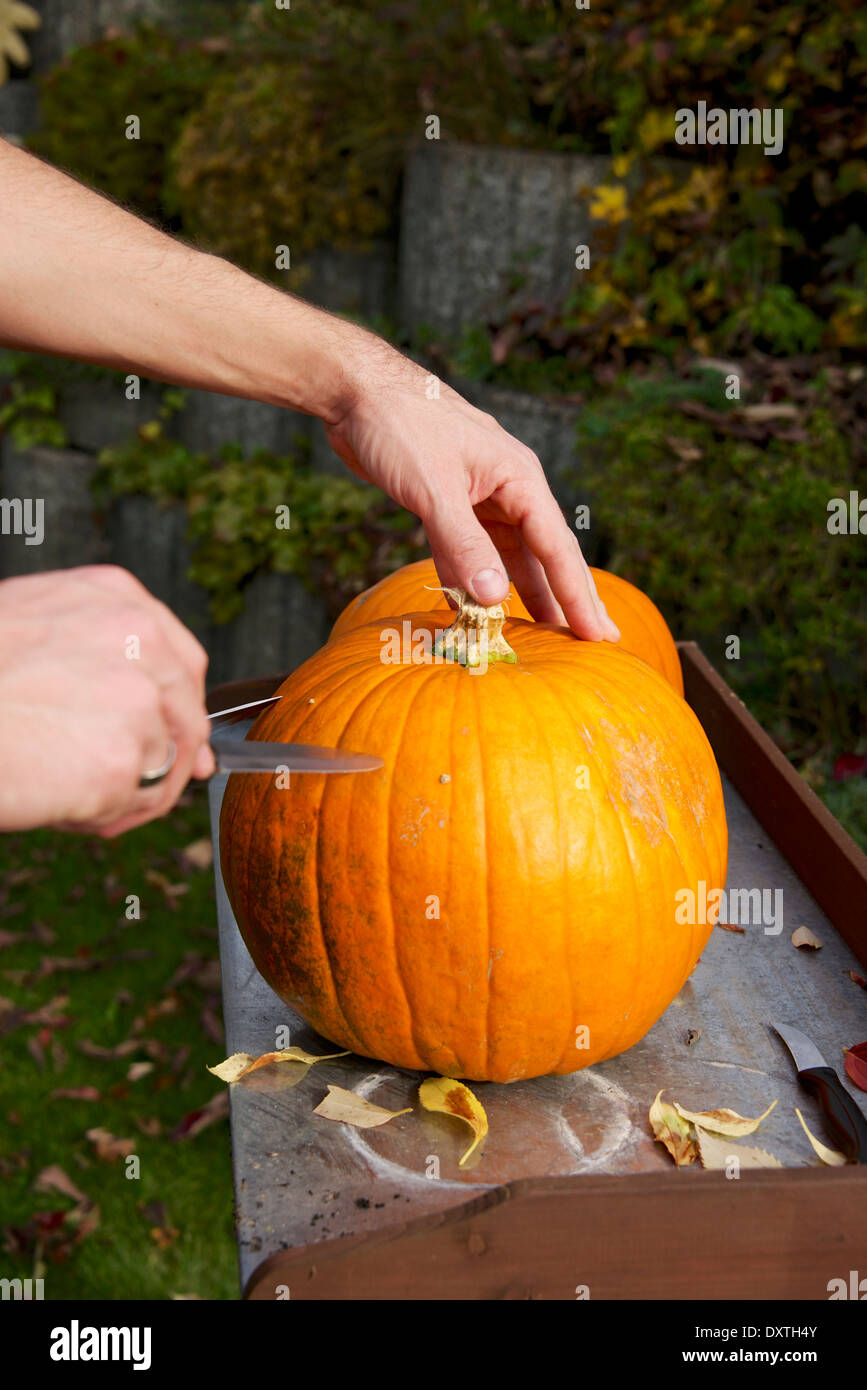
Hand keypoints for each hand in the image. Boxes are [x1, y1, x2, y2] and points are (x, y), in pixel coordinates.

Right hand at [0, 566, 213, 834]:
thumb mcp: (33, 633)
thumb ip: (104, 662)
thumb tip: (167, 726)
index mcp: (115, 598)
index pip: (181, 660)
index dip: (177, 710)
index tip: (174, 743)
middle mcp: (139, 638)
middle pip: (185, 717)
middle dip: (167, 761)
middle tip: (130, 791)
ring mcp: (136, 699)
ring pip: (163, 769)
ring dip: (122, 794)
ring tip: (58, 791)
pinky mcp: (123, 759)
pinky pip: (134, 805)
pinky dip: (100, 817)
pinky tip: (53, 805)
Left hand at [325, 333, 619, 640]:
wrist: (355, 390)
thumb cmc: (399, 424)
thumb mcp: (434, 490)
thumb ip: (464, 545)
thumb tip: (494, 597)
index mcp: (518, 478)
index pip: (557, 547)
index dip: (577, 595)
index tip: (599, 635)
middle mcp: (506, 488)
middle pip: (544, 552)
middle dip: (566, 597)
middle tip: (594, 640)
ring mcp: (477, 495)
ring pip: (508, 554)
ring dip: (522, 593)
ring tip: (544, 635)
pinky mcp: (448, 500)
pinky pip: (469, 549)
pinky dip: (474, 578)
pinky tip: (478, 608)